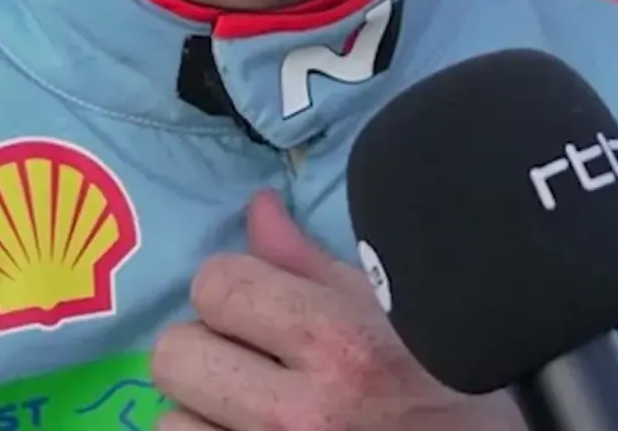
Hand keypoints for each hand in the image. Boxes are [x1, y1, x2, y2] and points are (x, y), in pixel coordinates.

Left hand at [150, 189, 522, 430]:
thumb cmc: (446, 395)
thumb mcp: (389, 316)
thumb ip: (309, 265)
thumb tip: (257, 208)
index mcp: (336, 344)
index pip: (214, 284)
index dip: (232, 288)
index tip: (257, 307)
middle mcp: (299, 415)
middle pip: (175, 354)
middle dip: (206, 349)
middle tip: (248, 364)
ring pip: (171, 422)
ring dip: (204, 414)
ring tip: (250, 414)